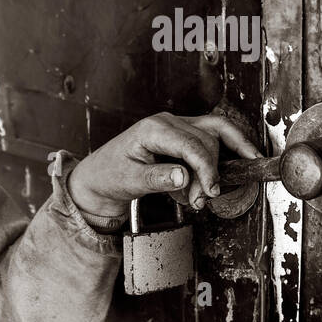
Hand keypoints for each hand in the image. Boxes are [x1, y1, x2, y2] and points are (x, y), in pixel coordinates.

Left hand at [67, 112, 261, 214]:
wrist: (101, 175)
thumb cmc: (111, 175)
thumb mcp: (130, 181)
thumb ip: (157, 178)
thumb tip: (183, 176)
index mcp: (153, 129)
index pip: (192, 145)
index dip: (206, 169)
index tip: (210, 191)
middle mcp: (167, 121)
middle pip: (207, 140)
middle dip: (209, 172)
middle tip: (200, 200)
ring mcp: (176, 125)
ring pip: (215, 133)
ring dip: (219, 161)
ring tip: (210, 190)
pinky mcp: (182, 135)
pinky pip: (209, 139)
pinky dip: (217, 157)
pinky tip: (212, 176)